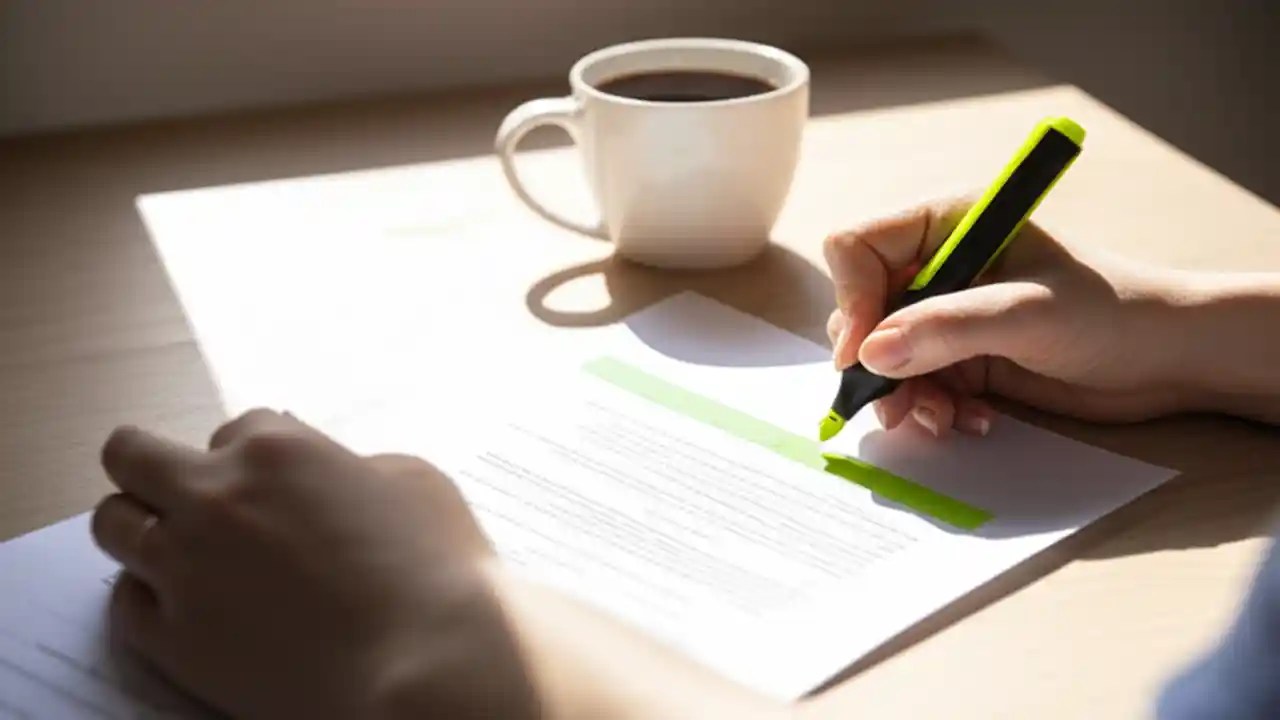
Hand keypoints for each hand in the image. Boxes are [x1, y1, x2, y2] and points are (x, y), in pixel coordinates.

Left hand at [92, 410, 535, 719]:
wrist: (427, 667)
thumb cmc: (437, 573)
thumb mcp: (416, 483)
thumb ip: (359, 466)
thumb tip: (339, 476)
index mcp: (276, 450)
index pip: (234, 429)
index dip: (254, 457)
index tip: (271, 485)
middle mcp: (215, 499)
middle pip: (132, 455)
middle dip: (151, 467)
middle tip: (179, 492)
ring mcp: (185, 569)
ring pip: (111, 523)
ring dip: (140, 526)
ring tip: (175, 548)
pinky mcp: (174, 640)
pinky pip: (123, 603)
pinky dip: (147, 596)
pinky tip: (186, 604)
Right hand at [823, 198, 1199, 435]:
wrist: (1169, 359)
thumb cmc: (1115, 311)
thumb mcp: (1030, 314)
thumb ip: (948, 329)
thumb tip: (870, 354)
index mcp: (948, 223)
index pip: (858, 248)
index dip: (852, 300)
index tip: (863, 354)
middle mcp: (939, 264)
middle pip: (860, 308)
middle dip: (876, 362)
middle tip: (898, 403)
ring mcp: (947, 313)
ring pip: (882, 356)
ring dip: (902, 395)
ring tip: (940, 420)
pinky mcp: (960, 356)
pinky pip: (913, 384)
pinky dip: (929, 409)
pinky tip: (969, 420)